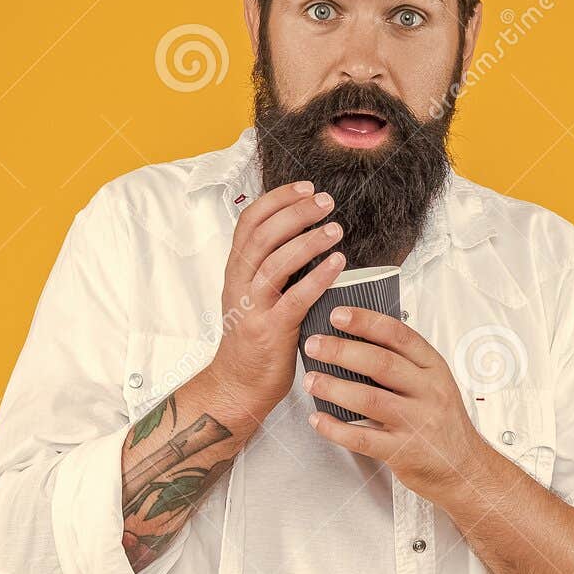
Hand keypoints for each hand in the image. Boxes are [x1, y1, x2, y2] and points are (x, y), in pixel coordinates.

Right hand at [208, 181, 346, 425]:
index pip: (249, 221)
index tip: (306, 188)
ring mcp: (252, 307)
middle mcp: (239, 284)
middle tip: (326, 202)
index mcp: (236, 271)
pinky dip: (317, 278)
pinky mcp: (269, 331)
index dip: (277, 199)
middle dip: (296, 212)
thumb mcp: (254, 295)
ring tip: (335, 229)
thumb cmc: (254, 340)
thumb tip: (304, 235)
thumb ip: (271, 267)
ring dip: (308, 241)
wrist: (239, 385)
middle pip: (263, 235)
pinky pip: (294, 298)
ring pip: (276, 262)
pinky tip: (338, 263)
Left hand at [301, 305, 483, 499]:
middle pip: (380, 363)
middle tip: (314, 345)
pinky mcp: (403, 452)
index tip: (338, 315)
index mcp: (434, 369)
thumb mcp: (434, 385)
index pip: (399, 336)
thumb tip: (357, 342)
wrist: (465, 469)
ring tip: (311, 380)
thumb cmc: (443, 425)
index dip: (366, 322)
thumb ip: (404, 366)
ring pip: (369, 399)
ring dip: (333, 387)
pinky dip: (335, 428)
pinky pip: (363, 438)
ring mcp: (416, 423)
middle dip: (341, 351)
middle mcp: (428, 392)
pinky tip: (318, 419)